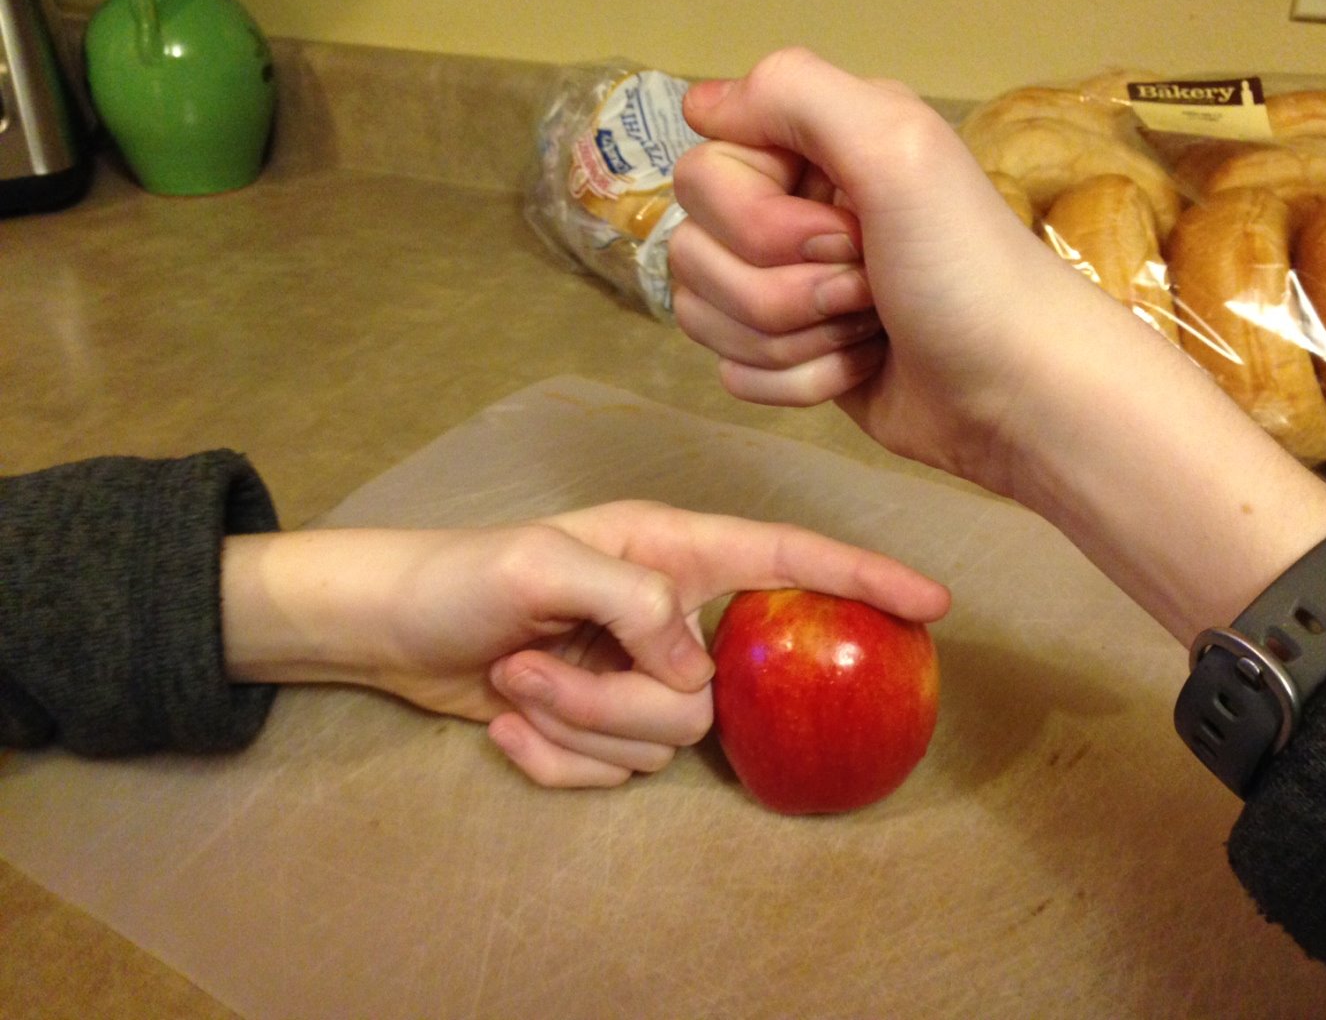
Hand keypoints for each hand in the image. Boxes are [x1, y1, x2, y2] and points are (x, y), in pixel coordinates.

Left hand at [220, 500, 949, 788]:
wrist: (394, 631)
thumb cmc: (460, 575)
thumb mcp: (538, 564)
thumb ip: (633, 598)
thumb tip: (698, 669)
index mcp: (672, 551)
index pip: (789, 559)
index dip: (863, 578)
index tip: (930, 603)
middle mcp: (671, 616)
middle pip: (711, 695)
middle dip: (613, 699)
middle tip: (534, 665)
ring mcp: (643, 677)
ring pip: (663, 743)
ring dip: (574, 725)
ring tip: (513, 684)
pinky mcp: (610, 727)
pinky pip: (614, 774)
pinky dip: (552, 759)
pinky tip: (506, 723)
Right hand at [669, 46, 1105, 491]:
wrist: (1015, 392)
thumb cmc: (966, 269)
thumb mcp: (896, 147)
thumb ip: (794, 93)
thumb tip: (698, 104)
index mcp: (810, 148)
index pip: (701, 174)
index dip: (759, 218)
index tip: (846, 229)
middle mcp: (790, 210)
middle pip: (695, 252)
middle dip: (781, 287)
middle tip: (866, 286)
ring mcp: (785, 288)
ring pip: (705, 316)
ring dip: (793, 337)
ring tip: (868, 330)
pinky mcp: (788, 357)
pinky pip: (732, 372)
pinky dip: (799, 383)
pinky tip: (860, 369)